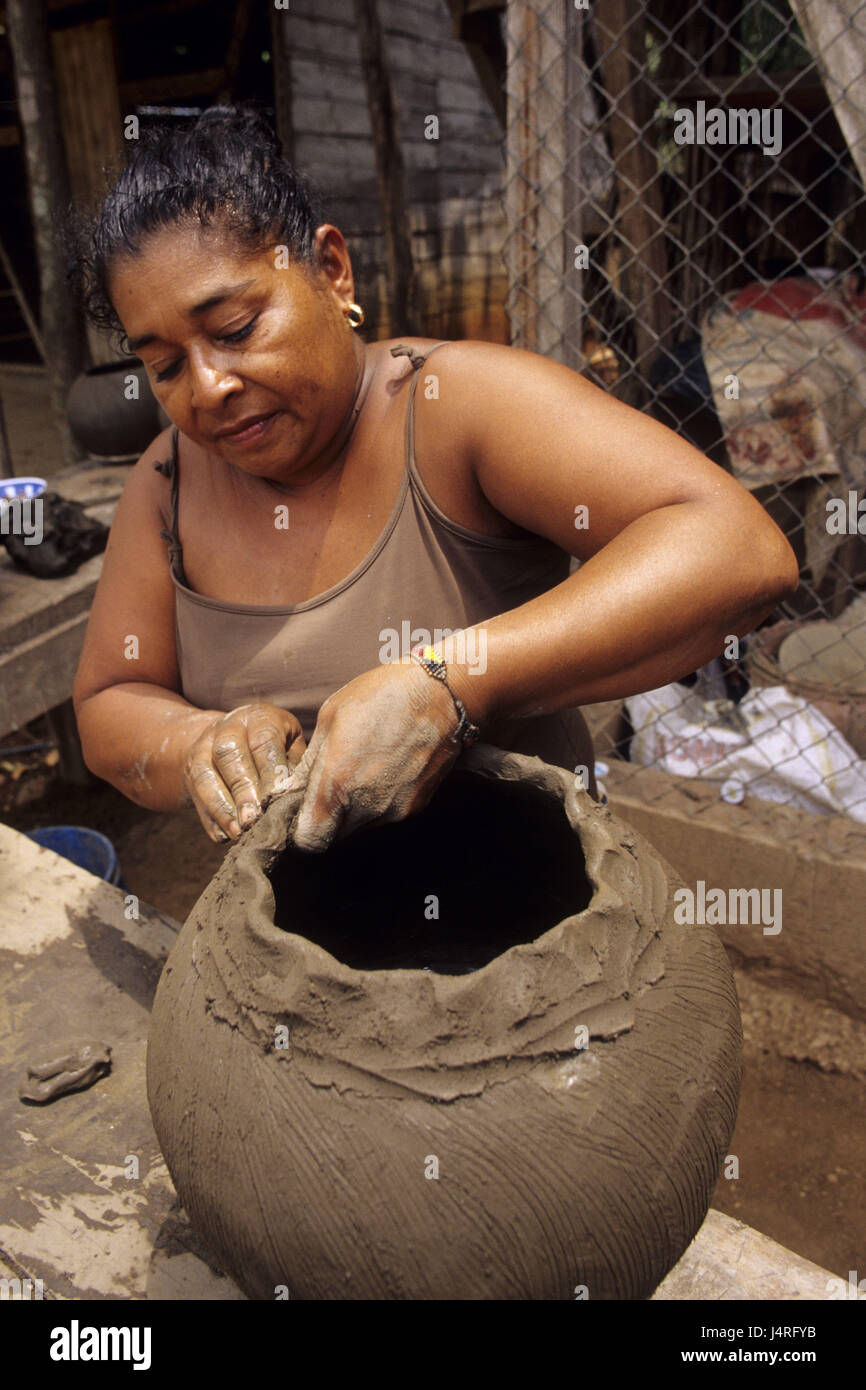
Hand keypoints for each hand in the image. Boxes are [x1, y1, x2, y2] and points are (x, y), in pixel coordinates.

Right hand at [183, 703, 306, 841]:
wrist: (232, 737)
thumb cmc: (277, 747)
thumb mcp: (291, 746)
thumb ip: (296, 768)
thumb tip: (305, 801)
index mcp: (260, 717)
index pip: (263, 740)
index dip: (270, 770)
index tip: (277, 797)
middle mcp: (227, 727)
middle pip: (229, 755)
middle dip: (242, 790)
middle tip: (253, 819)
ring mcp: (203, 747)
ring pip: (205, 775)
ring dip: (222, 807)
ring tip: (238, 832)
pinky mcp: (190, 770)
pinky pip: (195, 795)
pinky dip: (210, 818)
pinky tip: (224, 836)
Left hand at [288, 662, 464, 851]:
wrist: (441, 694)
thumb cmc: (381, 696)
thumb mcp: (331, 718)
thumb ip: (309, 764)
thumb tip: (292, 790)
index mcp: (337, 783)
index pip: (310, 841)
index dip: (302, 831)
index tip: (303, 813)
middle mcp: (366, 805)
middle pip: (335, 836)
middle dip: (328, 819)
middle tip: (331, 786)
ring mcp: (394, 809)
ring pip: (361, 826)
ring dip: (354, 809)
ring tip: (363, 769)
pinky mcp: (416, 806)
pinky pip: (386, 815)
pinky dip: (380, 801)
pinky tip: (385, 768)